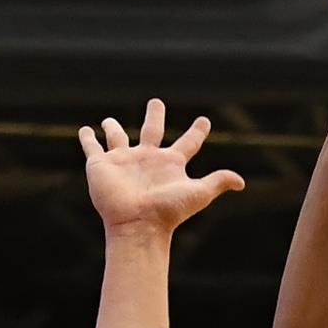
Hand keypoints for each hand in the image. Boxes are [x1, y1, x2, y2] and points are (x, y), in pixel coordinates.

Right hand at [79, 99, 244, 236]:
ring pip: (117, 138)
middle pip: (151, 131)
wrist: (138, 225)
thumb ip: (218, 182)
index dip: (197, 132)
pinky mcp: (101, 165)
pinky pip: (92, 148)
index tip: (204, 121)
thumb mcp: (198, 194)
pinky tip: (86, 131)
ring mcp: (123, 161)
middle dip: (154, 116)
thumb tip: (241, 182)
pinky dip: (88, 139)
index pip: (188, 143)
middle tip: (156, 102)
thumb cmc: (168, 211)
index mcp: (170, 164)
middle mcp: (147, 159)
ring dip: (112, 128)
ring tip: (108, 121)